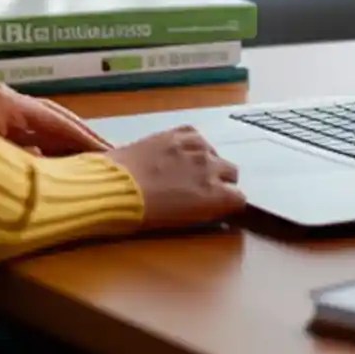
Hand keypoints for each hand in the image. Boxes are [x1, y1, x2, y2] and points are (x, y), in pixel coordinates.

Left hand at [0, 84, 111, 156]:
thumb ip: (29, 165)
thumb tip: (59, 170)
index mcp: (6, 103)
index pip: (59, 121)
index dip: (88, 140)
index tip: (114, 156)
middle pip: (49, 119)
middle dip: (77, 140)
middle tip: (107, 161)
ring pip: (30, 126)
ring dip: (55, 145)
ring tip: (81, 166)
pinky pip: (10, 132)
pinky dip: (32, 147)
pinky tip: (42, 166)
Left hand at [106, 126, 245, 229]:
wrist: (115, 188)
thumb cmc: (145, 213)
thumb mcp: (184, 219)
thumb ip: (206, 208)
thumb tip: (215, 204)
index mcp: (215, 194)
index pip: (239, 198)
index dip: (229, 203)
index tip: (220, 206)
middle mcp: (211, 167)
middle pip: (231, 172)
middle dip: (222, 180)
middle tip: (203, 188)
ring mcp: (194, 147)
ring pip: (215, 153)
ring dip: (207, 161)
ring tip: (190, 169)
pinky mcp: (176, 134)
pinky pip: (195, 135)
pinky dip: (193, 144)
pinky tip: (185, 150)